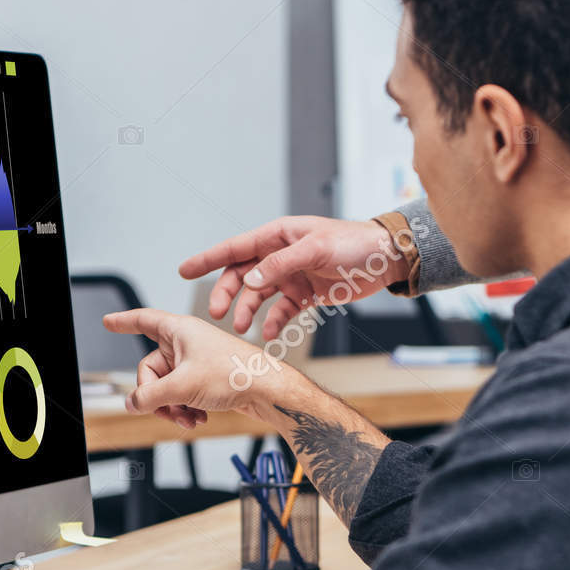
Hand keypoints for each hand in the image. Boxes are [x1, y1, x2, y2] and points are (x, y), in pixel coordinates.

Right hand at [103, 308, 290, 428]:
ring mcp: (195, 361)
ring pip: (166, 386)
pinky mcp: (205, 378)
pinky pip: (182, 393)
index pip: (142, 320)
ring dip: (172, 406)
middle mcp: (186, 342)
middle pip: (150, 369)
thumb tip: (132, 402)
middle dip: (157, 395)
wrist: (268, 390)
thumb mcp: (183, 386)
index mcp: (179, 330)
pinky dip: (185, 407)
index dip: (123, 321)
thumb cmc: (236, 373)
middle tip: (169, 408)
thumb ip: (150, 396)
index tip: (108, 321)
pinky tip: (198, 417)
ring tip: (188, 416)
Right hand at [179, 216, 401, 339]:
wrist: (385, 259)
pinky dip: (273, 323)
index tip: (184, 270)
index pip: (235, 247)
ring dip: (247, 311)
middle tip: (217, 313)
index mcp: (277, 235)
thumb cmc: (353, 243)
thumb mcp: (315, 249)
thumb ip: (280, 264)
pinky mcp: (305, 295)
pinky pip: (281, 311)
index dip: (208, 259)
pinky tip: (269, 334)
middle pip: (241, 275)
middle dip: (226, 293)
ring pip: (258, 296)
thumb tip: (249, 279)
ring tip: (241, 328)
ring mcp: (291, 276)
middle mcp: (279, 255)